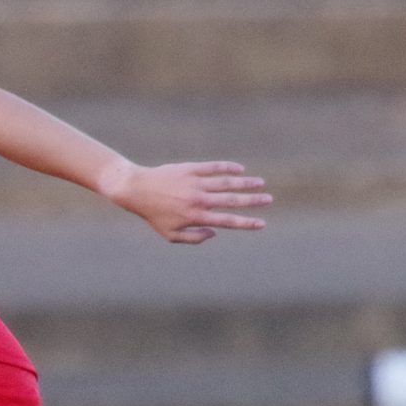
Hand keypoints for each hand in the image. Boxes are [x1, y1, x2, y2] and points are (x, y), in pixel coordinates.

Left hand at [99, 160, 271, 245]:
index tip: (262, 223)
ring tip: (260, 183)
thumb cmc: (153, 214)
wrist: (136, 189)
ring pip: (226, 182)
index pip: (227, 221)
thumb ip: (194, 238)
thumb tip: (215, 233)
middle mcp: (198, 200)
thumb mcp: (170, 235)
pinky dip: (228, 168)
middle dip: (253, 201)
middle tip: (269, 200)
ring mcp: (195, 183)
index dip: (246, 223)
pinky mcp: (190, 168)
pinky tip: (240, 169)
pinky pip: (214, 167)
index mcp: (195, 217)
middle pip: (232, 200)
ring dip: (246, 183)